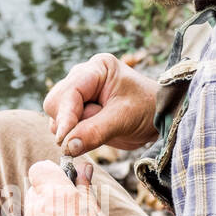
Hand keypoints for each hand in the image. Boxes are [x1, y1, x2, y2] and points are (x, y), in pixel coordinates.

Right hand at [43, 52, 159, 157]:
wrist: (159, 118)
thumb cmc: (147, 110)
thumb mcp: (123, 119)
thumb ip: (95, 131)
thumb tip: (67, 147)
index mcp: (97, 68)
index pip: (68, 92)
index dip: (65, 116)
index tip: (63, 140)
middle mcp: (83, 77)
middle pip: (56, 102)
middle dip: (69, 122)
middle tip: (93, 133)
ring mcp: (78, 94)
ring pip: (56, 116)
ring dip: (73, 130)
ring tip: (102, 127)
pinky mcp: (78, 110)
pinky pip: (64, 127)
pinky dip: (74, 135)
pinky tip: (95, 133)